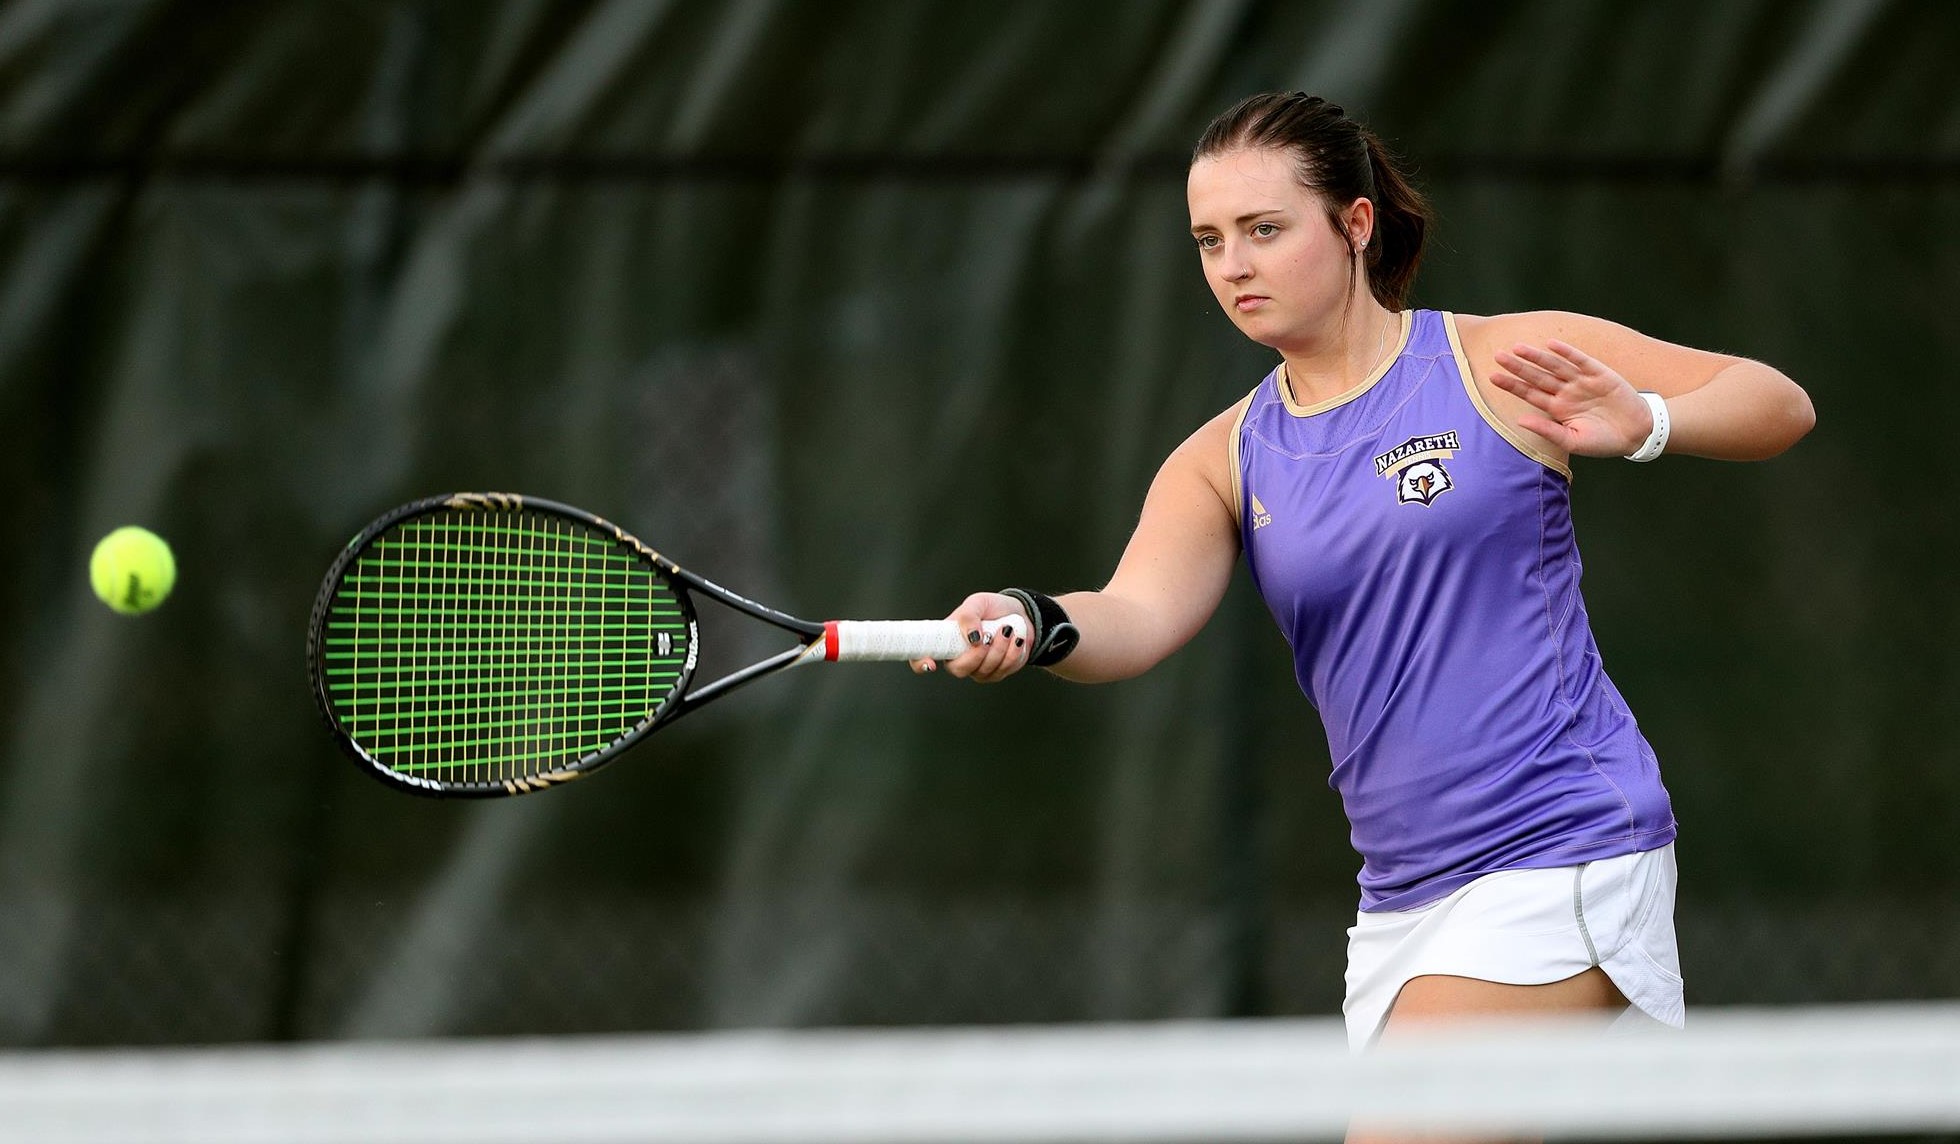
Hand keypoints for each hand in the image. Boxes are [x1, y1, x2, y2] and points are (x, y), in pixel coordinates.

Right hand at [909, 591, 1031, 682]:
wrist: (1020, 616)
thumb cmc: (992, 609)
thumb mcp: (977, 603)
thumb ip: (968, 616)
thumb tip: (971, 636)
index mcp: (946, 641)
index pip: (921, 657)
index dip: (920, 663)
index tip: (930, 664)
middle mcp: (958, 658)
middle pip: (959, 670)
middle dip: (977, 655)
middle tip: (989, 635)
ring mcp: (977, 669)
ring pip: (984, 671)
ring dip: (1000, 648)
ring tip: (1007, 629)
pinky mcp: (996, 674)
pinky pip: (1003, 670)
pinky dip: (1013, 652)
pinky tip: (1016, 639)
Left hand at [1490, 340, 1654, 457]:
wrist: (1636, 433)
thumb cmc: (1603, 441)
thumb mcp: (1572, 440)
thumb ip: (1547, 430)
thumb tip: (1520, 421)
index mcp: (1556, 408)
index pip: (1529, 393)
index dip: (1512, 385)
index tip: (1492, 377)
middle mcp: (1565, 392)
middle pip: (1537, 376)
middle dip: (1518, 366)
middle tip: (1497, 355)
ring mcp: (1581, 381)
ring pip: (1555, 366)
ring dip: (1537, 356)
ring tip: (1518, 348)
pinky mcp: (1599, 374)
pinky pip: (1580, 360)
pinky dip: (1567, 353)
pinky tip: (1551, 344)